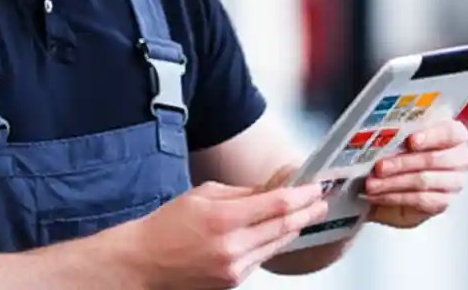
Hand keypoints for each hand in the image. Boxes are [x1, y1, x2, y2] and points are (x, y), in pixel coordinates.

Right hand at [120, 179, 328, 288]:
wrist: (145, 261)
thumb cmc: (168, 224)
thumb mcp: (202, 195)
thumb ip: (241, 193)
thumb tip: (271, 189)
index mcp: (223, 219)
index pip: (276, 205)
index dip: (301, 196)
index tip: (315, 188)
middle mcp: (232, 246)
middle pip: (283, 227)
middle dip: (307, 213)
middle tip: (322, 202)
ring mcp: (234, 268)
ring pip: (276, 245)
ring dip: (294, 229)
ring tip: (307, 215)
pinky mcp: (233, 281)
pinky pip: (261, 258)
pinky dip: (272, 244)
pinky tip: (279, 233)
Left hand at [362, 119, 467, 228]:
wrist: (397, 184)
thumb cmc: (401, 153)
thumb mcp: (401, 138)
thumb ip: (399, 133)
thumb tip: (382, 134)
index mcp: (453, 134)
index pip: (451, 132)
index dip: (432, 136)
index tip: (411, 141)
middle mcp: (459, 157)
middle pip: (434, 159)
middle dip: (402, 163)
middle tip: (379, 167)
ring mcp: (454, 182)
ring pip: (424, 181)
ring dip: (393, 182)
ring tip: (372, 184)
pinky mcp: (443, 202)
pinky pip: (420, 200)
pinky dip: (394, 197)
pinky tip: (378, 195)